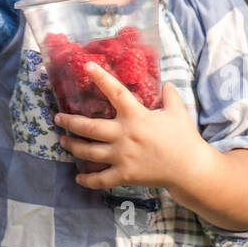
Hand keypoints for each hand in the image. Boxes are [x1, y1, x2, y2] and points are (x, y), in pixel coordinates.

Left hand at [54, 61, 213, 191]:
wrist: (190, 168)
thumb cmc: (184, 138)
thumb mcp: (177, 111)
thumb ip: (169, 95)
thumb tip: (166, 83)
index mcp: (136, 116)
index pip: (115, 92)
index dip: (100, 78)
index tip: (86, 66)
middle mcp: (125, 135)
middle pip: (89, 128)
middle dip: (70, 122)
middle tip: (57, 118)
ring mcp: (123, 156)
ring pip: (89, 152)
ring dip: (73, 146)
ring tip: (63, 141)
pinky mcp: (125, 175)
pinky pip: (102, 179)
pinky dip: (88, 180)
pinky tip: (78, 178)